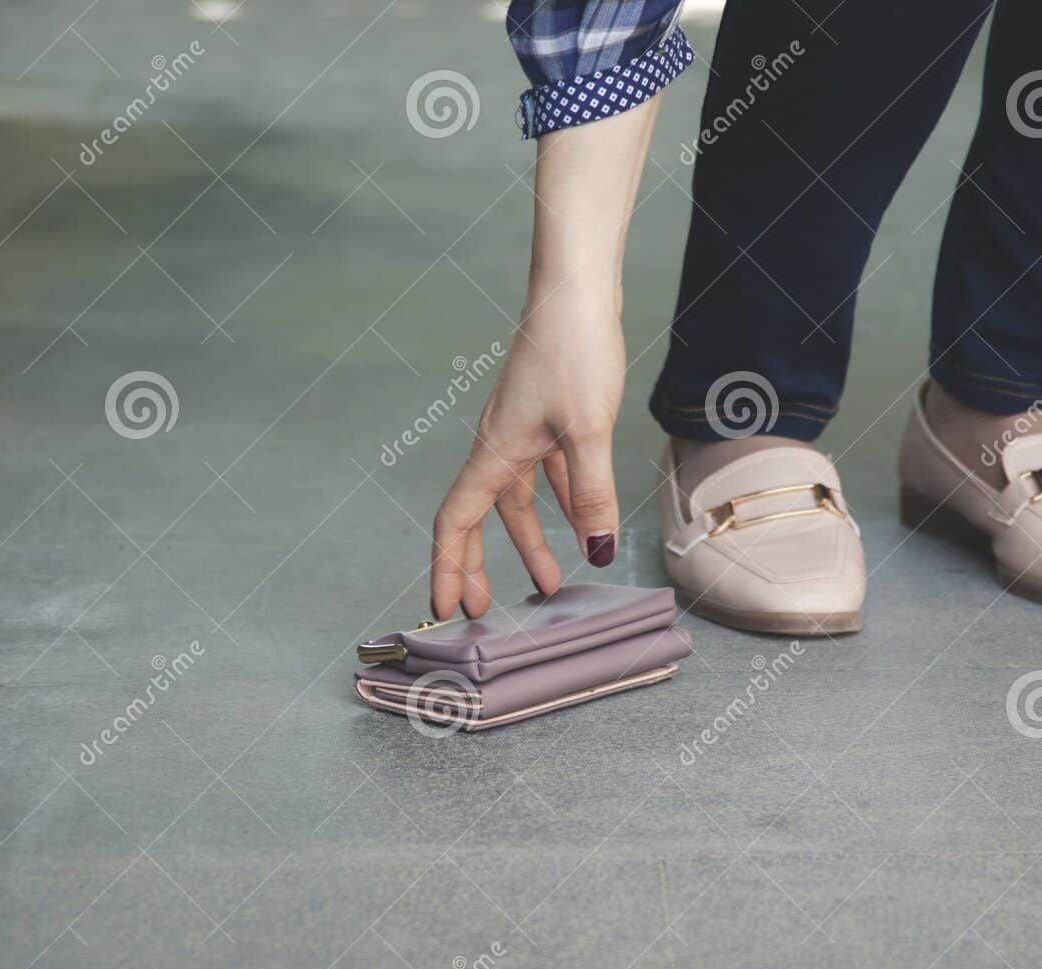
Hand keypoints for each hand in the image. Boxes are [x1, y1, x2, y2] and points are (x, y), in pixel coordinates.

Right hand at [430, 284, 622, 619]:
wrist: (577, 286)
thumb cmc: (574, 348)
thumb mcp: (587, 430)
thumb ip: (590, 493)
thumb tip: (596, 551)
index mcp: (495, 451)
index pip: (457, 521)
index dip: (447, 567)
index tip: (445, 608)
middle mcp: (501, 443)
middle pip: (480, 517)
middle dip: (480, 565)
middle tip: (484, 609)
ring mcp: (524, 428)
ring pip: (516, 499)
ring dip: (528, 539)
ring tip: (547, 580)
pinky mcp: (550, 413)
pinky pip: (545, 473)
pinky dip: (558, 502)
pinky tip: (580, 519)